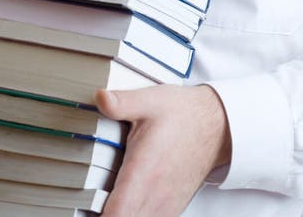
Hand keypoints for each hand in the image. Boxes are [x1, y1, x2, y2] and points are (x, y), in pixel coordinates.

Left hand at [95, 83, 230, 216]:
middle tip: (92, 200)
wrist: (217, 125)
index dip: (99, 216)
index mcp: (143, 172)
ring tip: (109, 200)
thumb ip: (122, 102)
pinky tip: (128, 202)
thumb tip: (100, 97)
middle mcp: (154, 195)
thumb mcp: (150, 100)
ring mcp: (165, 205)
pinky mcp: (172, 207)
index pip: (116, 214)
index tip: (85, 206)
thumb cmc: (183, 114)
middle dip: (105, 215)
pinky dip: (135, 215)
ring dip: (121, 214)